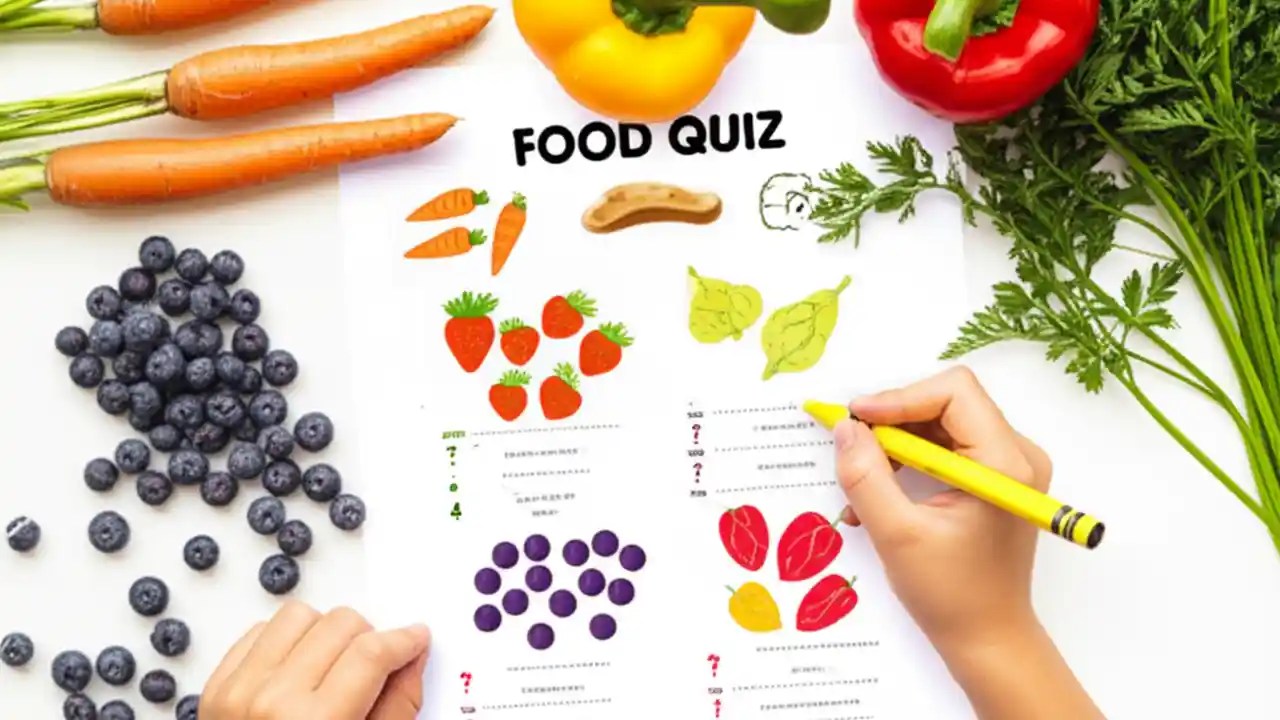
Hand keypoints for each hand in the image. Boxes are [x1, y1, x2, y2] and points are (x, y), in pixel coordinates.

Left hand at [201, 601, 429, 719]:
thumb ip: (398, 706)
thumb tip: (412, 657)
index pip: (371, 652)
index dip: (403, 639)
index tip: (414, 639)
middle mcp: (272, 702)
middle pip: (341, 624)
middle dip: (368, 638)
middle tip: (374, 664)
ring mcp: (238, 691)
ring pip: (299, 615)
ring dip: (324, 632)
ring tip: (332, 664)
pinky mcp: (216, 686)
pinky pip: (260, 630)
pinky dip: (285, 640)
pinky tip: (298, 668)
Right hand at [834, 366, 1049, 653]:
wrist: (989, 639)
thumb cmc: (953, 595)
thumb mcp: (896, 535)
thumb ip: (866, 476)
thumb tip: (845, 428)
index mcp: (1005, 464)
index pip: (953, 393)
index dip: (899, 397)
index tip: (856, 418)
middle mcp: (1016, 456)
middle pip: (947, 402)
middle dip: (894, 419)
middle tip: (853, 444)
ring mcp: (1008, 467)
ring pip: (942, 423)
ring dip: (896, 443)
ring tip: (862, 478)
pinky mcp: (994, 479)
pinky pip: (946, 446)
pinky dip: (909, 461)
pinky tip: (881, 492)